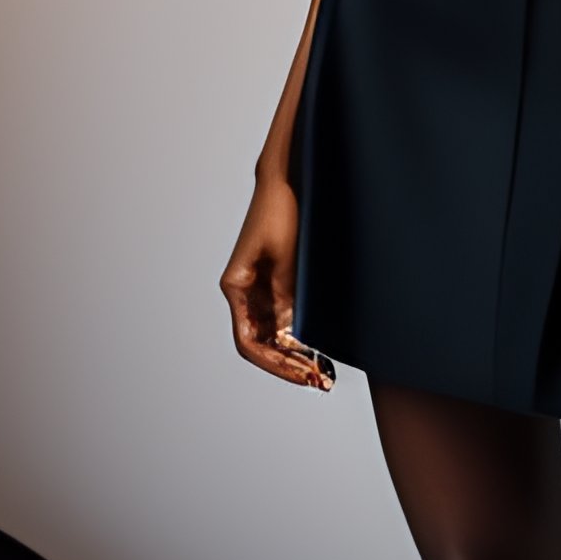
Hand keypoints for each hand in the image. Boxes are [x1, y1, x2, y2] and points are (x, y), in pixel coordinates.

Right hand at [221, 172, 333, 388]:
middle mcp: (243, 292)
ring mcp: (259, 288)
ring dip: (294, 355)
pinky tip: (319, 346)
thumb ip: (288, 297)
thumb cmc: (282, 211)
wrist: (287, 179)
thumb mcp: (289, 258)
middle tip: (320, 380)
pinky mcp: (275, 281)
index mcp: (236, 286)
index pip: (249, 342)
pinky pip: (283, 319)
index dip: (274, 365)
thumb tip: (294, 337)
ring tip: (324, 369)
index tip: (302, 374)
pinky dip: (298, 336)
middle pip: (260, 344)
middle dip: (288, 365)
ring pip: (272, 336)